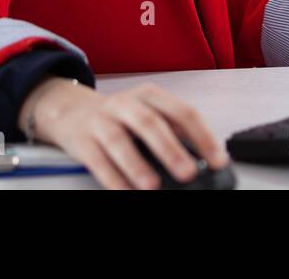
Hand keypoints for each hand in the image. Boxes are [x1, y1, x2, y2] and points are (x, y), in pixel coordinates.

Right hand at [20, 78, 229, 189]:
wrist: (70, 111)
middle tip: (189, 172)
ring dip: (136, 164)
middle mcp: (125, 104)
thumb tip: (201, 160)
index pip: (181, 111)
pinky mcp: (82, 140)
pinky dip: (112, 178)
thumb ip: (171, 132)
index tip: (218, 160)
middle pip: (149, 123)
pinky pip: (96, 160)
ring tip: (152, 186)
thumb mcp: (147, 113)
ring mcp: (101, 120)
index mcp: (149, 95)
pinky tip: (125, 192)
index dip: (202, 136)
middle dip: (170, 149)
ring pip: (118, 140)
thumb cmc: (119, 117)